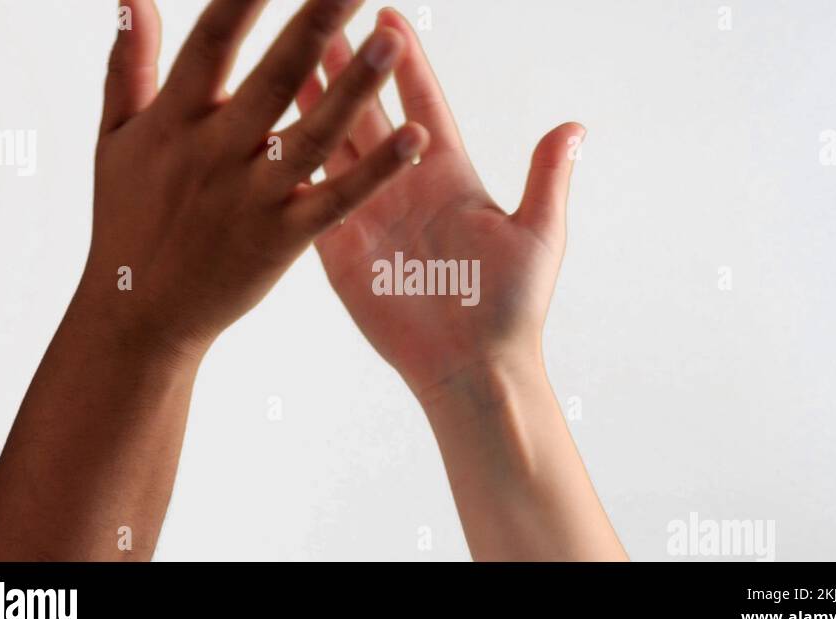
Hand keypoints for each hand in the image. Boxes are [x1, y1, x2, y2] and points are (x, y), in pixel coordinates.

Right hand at [84, 0, 428, 356]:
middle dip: (316, 23)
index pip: (214, 38)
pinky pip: (336, 200)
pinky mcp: (282, 239)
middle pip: (274, 76)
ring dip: (354, 90)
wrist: (137, 313)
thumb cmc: (126, 219)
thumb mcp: (115, 137)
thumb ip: (128, 64)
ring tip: (389, 42)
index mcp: (173, 118)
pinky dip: (376, 173)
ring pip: (313, 134)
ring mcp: (252, 196)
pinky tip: (413, 140)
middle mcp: (215, 151)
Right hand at [297, 8, 583, 396]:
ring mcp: (367, 214)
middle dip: (347, 66)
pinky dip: (289, 167)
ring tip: (284, 62)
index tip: (389, 16)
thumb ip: (547, 176)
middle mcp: (403, 186)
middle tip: (322, 23)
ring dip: (310, 104)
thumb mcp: (537, 234)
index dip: (406, 61)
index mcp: (449, 174)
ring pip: (332, 147)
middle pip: (368, 112)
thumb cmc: (510, 305)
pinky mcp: (339, 249)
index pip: (422, 102)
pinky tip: (262, 134)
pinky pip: (312, 199)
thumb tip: (573, 126)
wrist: (472, 365)